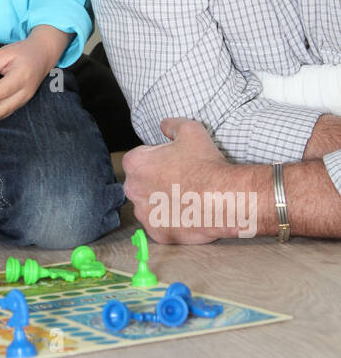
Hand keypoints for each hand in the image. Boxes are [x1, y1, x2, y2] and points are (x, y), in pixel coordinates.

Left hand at [0, 31, 57, 129]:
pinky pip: (6, 112)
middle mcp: (25, 91)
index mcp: (22, 76)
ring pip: (4, 113)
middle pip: (3, 107)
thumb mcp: (4, 53)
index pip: (2, 90)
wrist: (43, 55)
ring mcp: (25, 99)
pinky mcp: (22, 102)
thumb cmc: (22, 52)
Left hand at [121, 117, 232, 243]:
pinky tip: (186, 212)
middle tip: (181, 179)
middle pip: (141, 182)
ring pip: (149, 205)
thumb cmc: (205, 164)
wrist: (224, 197)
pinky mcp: (157, 232)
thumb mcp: (191, 130)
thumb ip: (172, 125)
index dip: (159, 158)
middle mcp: (132, 189)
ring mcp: (144, 213)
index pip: (140, 158)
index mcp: (135, 164)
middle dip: (156, 181)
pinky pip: (160, 225)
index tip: (175, 162)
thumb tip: (164, 125)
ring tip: (185, 197)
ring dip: (161, 201)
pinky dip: (170, 220)